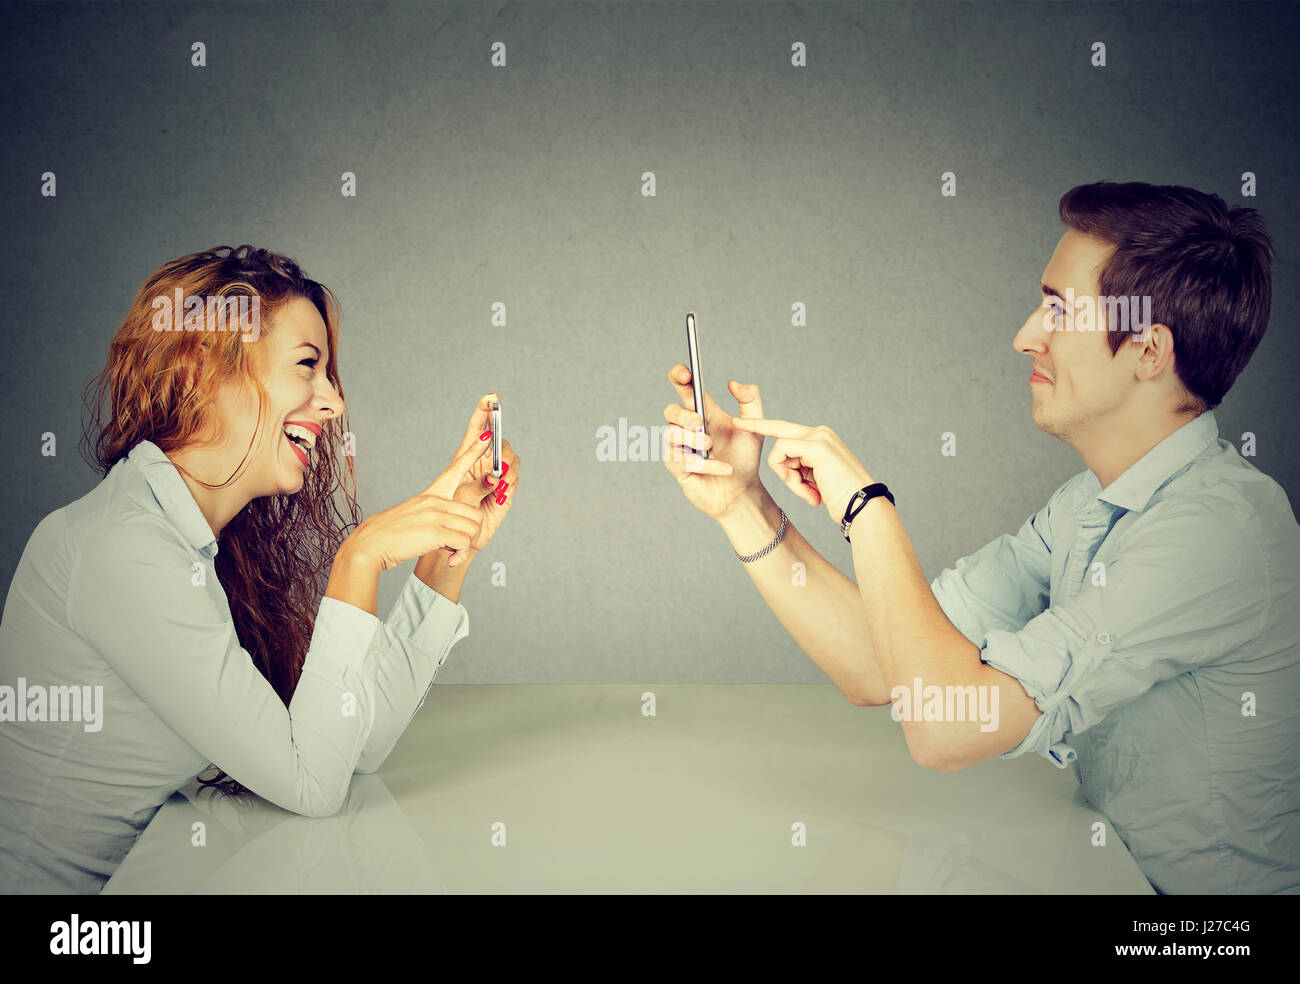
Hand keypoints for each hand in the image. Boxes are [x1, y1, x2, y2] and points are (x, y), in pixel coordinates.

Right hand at [352, 422, 492, 571]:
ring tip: (449, 550)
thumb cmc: (392, 533)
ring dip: (465, 544)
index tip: (487, 436)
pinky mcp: (435, 531)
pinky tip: (449, 559)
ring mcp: (435, 515)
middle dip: (470, 532)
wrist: (370, 545)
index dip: (473, 452)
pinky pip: (464, 542)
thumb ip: (437, 515)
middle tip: (455, 544)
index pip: (456, 467)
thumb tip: (455, 529)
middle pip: (474, 513)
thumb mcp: (415, 515)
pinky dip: (459, 554)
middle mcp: (435, 500)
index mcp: (432, 494)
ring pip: (472, 527)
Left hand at [446, 394, 520, 557]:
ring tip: (497, 485)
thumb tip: (495, 476)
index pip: (477, 428)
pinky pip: (514, 479)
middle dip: (501, 450)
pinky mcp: (507, 490)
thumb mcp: (460, 497)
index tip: (491, 397)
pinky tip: (500, 493)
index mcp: (467, 456)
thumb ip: (477, 485)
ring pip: (511, 461)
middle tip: (498, 464)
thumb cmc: (451, 515)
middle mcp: (484, 463)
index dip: (485, 411)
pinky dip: (510, 483)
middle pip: (500, 443)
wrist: (459, 539)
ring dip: (507, 469)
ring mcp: (497, 476)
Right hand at [662, 364, 765, 519]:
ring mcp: (680, 448)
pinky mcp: (678, 469)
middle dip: (683, 415)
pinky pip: (681, 461)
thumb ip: (750, 400)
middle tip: (699, 422)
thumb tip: (733, 383)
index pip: (684, 390)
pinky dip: (705, 464)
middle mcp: (687, 429)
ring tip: (711, 447)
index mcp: (702, 413)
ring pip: (671, 434)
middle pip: (670, 411)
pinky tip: (724, 469)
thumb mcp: (754, 426)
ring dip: (692, 439)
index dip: (679, 377)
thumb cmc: (744, 458)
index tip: (685, 373)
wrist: (744, 490)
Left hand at [728, 415, 875, 525]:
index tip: (742, 423)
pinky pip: (782, 455)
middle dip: (756, 428)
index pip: (787, 430)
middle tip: (736, 423)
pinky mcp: (816, 446)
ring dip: (788, 478)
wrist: (863, 508)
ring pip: (780, 450)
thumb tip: (784, 465)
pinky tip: (808, 492)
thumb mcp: (816, 480)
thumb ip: (801, 468)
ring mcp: (819, 437)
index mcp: (822, 439)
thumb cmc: (841, 499)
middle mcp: (821, 432)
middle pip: (779, 433)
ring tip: (810, 494)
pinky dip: (789, 478)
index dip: (764, 427)